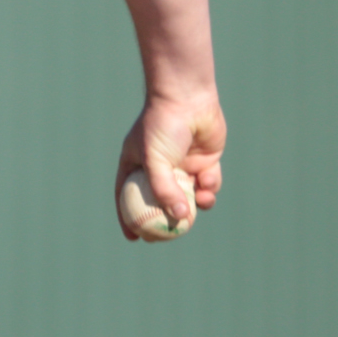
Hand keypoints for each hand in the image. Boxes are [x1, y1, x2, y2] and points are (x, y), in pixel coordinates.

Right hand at [114, 90, 224, 239]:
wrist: (188, 99)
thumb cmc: (162, 126)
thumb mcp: (154, 160)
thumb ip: (164, 189)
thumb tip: (179, 217)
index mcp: (136, 163)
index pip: (128, 196)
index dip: (128, 217)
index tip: (133, 237)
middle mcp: (159, 166)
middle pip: (160, 201)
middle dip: (167, 220)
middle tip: (171, 236)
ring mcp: (182, 164)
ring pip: (188, 195)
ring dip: (195, 203)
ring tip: (199, 203)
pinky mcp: (204, 161)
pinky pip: (207, 183)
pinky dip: (209, 185)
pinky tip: (207, 177)